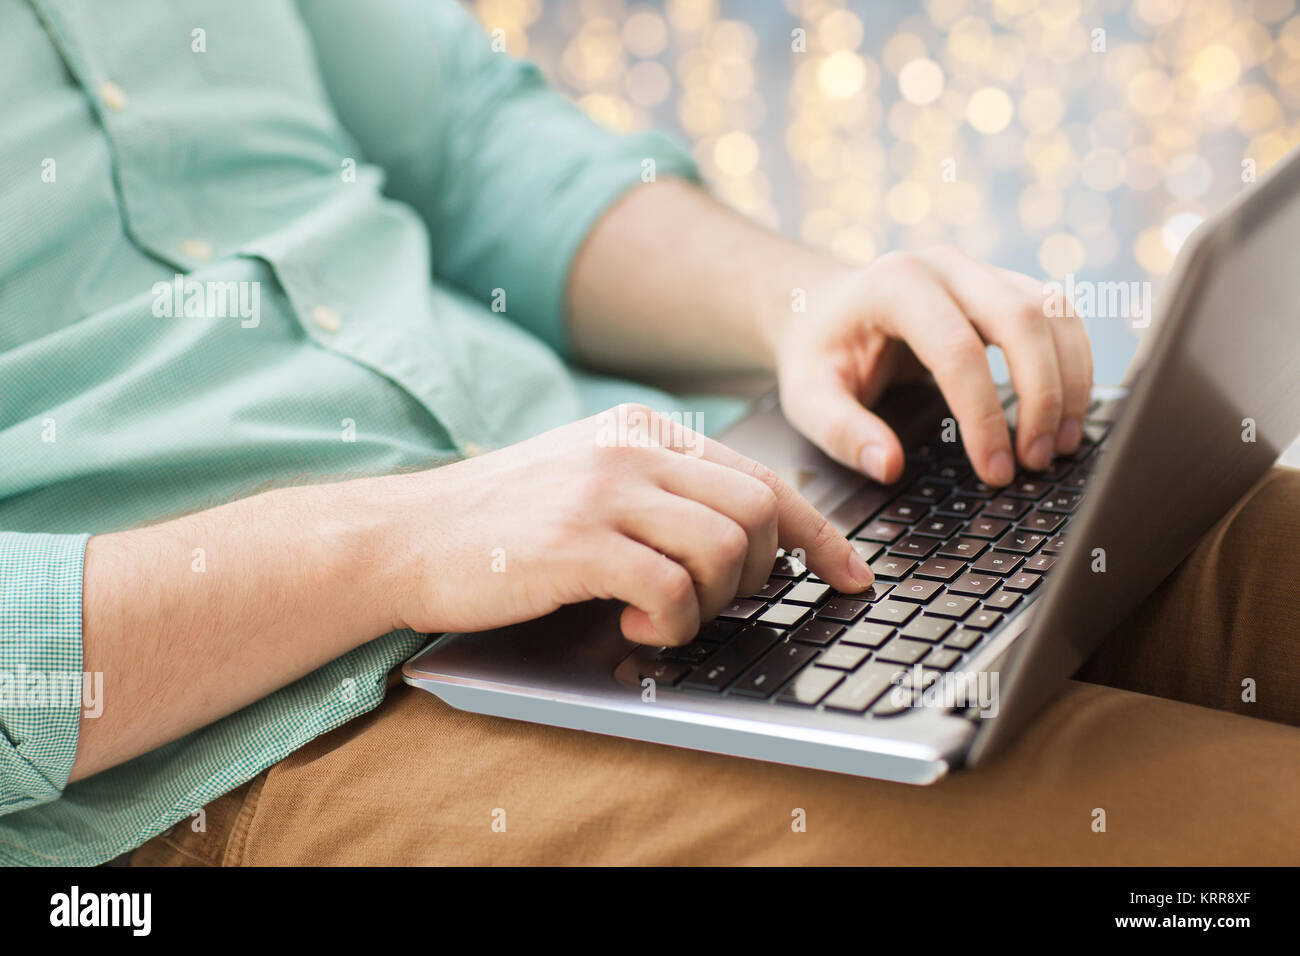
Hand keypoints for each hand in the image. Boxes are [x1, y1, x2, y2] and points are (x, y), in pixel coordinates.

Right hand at [383, 404, 873, 644]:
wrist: (406, 535)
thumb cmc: (503, 522)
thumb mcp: (590, 480)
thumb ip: (663, 491)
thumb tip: (750, 537)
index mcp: (645, 432)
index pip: (762, 477)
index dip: (820, 535)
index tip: (852, 576)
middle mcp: (633, 450)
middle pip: (759, 512)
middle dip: (762, 574)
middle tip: (719, 602)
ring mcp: (605, 492)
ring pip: (727, 550)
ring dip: (713, 603)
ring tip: (665, 616)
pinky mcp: (578, 542)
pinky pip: (673, 591)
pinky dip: (670, 625)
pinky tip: (632, 626)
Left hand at [772, 246, 1092, 486]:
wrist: (821, 308)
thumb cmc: (819, 353)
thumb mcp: (807, 396)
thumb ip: (842, 432)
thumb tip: (889, 466)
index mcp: (896, 284)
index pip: (957, 350)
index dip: (984, 415)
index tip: (995, 471)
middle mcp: (946, 266)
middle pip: (1022, 318)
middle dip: (1042, 396)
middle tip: (1037, 461)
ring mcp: (980, 270)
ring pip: (1053, 311)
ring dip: (1071, 380)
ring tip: (1062, 445)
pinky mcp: (1003, 286)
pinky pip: (1057, 316)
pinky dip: (1073, 365)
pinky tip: (1067, 415)